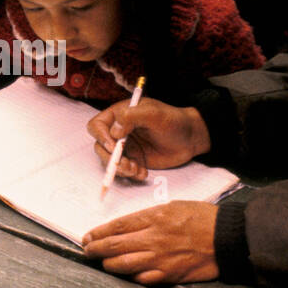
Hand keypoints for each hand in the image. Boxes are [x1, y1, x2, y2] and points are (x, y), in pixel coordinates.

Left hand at [82, 201, 219, 283]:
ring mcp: (160, 259)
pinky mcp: (168, 275)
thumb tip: (127, 226)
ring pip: (122, 265)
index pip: (117, 226)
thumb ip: (149, 217)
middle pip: (114, 246)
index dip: (98, 233)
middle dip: (95, 249)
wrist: (227, 238)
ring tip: (103, 262)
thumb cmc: (202, 218)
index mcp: (154, 218)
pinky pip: (141, 279)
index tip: (88, 236)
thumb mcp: (173, 206)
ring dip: (108, 264)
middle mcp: (153, 239)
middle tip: (87, 250)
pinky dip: (130, 276)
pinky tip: (126, 274)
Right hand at [87, 98, 212, 181]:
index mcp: (120, 115)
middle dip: (110, 159)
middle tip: (125, 165)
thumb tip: (114, 132)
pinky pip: (125, 170)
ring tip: (135, 170)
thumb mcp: (154, 114)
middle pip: (100, 146)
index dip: (101, 136)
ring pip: (111, 161)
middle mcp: (119, 131)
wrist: (190, 137)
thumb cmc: (173, 120)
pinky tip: (143, 173)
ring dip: (120, 169)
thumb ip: (132, 117)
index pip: (97, 125)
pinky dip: (131, 174)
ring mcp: (126, 147)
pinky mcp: (135, 160)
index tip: (114, 146)